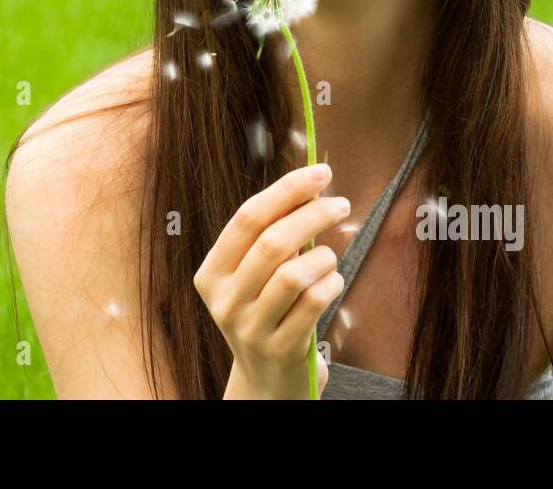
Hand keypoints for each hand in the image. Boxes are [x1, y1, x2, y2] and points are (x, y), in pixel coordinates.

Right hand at [194, 162, 350, 398]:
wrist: (267, 378)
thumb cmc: (268, 310)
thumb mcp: (254, 276)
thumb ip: (272, 235)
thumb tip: (311, 184)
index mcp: (212, 272)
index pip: (247, 218)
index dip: (286, 190)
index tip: (319, 173)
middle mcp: (224, 300)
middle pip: (272, 242)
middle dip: (313, 215)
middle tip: (340, 204)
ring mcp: (249, 328)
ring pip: (293, 274)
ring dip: (323, 256)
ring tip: (330, 257)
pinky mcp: (280, 349)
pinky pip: (314, 303)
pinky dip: (331, 284)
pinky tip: (333, 282)